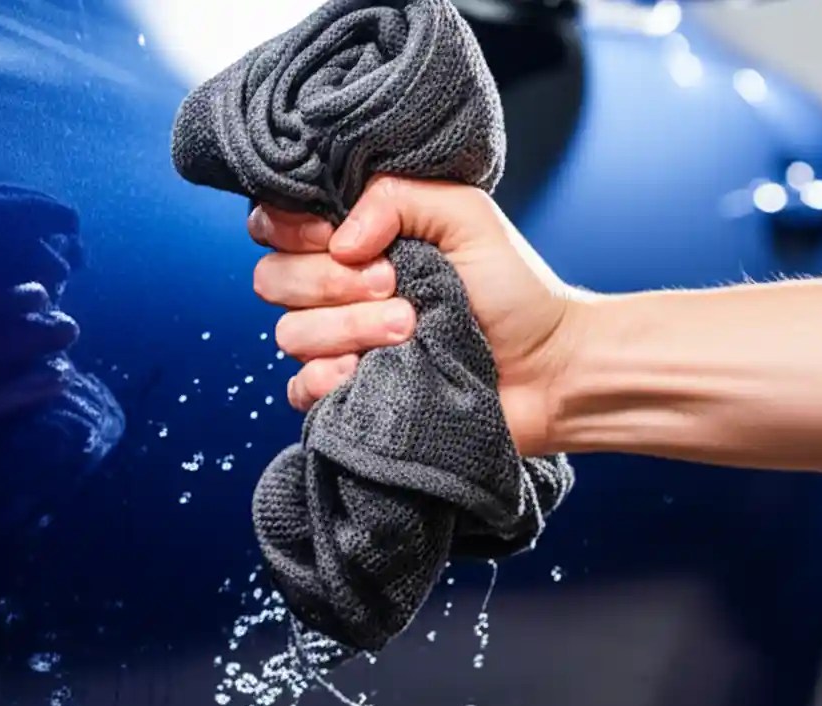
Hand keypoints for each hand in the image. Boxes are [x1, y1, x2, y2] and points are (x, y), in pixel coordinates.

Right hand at [249, 175, 586, 455]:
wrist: (548, 367)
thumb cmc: (513, 288)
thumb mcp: (466, 215)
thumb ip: (397, 196)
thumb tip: (340, 238)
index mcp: (355, 240)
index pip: (276, 224)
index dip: (293, 229)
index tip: (340, 238)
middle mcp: (336, 290)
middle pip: (273, 279)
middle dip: (331, 281)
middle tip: (397, 285)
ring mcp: (338, 344)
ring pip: (290, 333)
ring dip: (349, 328)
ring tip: (410, 329)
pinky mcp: (347, 394)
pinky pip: (299, 388)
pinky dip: (325, 379)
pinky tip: (368, 372)